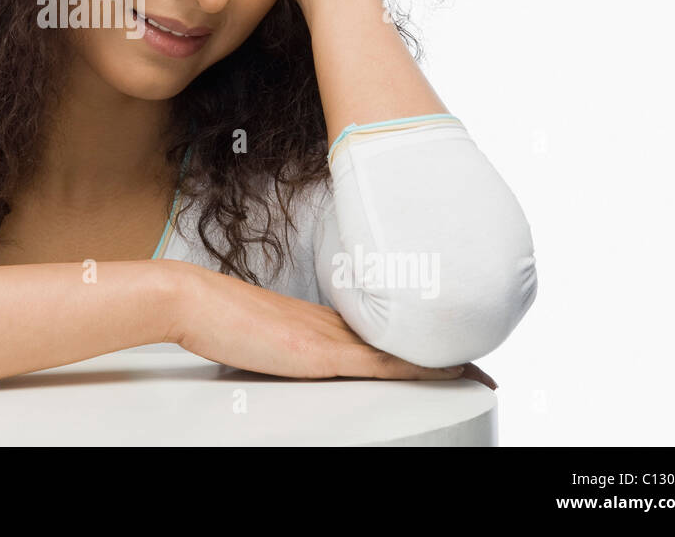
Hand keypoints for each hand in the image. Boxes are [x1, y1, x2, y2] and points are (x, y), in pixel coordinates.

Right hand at [164, 261, 489, 384]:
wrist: (192, 300)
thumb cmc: (213, 316)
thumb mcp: (257, 332)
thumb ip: (280, 343)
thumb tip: (284, 355)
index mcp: (317, 319)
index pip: (376, 331)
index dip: (411, 343)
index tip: (442, 350)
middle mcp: (330, 324)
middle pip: (397, 339)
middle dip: (439, 355)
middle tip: (482, 369)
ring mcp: (326, 337)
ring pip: (396, 350)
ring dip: (438, 363)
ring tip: (478, 374)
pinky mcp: (318, 354)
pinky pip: (379, 363)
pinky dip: (415, 367)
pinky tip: (443, 372)